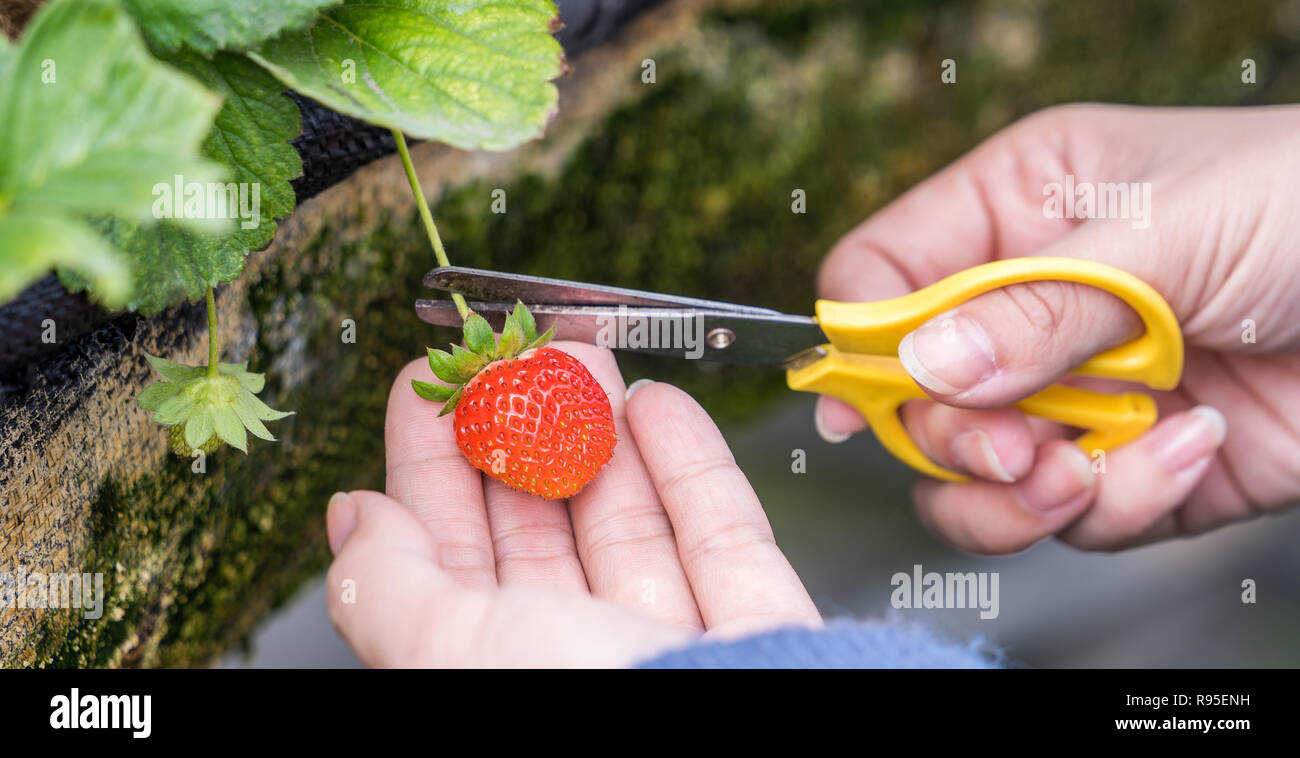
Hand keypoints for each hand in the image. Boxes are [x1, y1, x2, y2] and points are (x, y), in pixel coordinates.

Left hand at [324, 342, 819, 666]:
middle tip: (517, 356)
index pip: (448, 553)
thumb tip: (352, 519)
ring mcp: (667, 642)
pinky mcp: (751, 624)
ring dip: (603, 432)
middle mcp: (576, 659)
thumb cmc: (592, 713)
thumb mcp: (450, 649)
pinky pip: (720, 535)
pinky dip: (691, 465)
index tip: (431, 386)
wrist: (754, 755)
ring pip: (629, 522)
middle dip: (522, 431)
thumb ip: (391, 581)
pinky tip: (662, 406)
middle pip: (540, 528)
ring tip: (585, 359)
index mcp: (492, 664)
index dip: (433, 463)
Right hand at [816, 103, 1299, 552]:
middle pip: (914, 396)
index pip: (884, 277)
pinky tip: (1185, 449)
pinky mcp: (1128, 467)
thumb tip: (924, 368)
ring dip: (1021, 491)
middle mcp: (1030, 307)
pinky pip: (1070, 516)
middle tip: (1013, 445)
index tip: (859, 400)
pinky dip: (1119, 502)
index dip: (861, 340)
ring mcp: (1076, 392)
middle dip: (955, 434)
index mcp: (1017, 211)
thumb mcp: (1166, 231)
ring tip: (1083, 471)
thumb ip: (1033, 305)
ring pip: (975, 476)